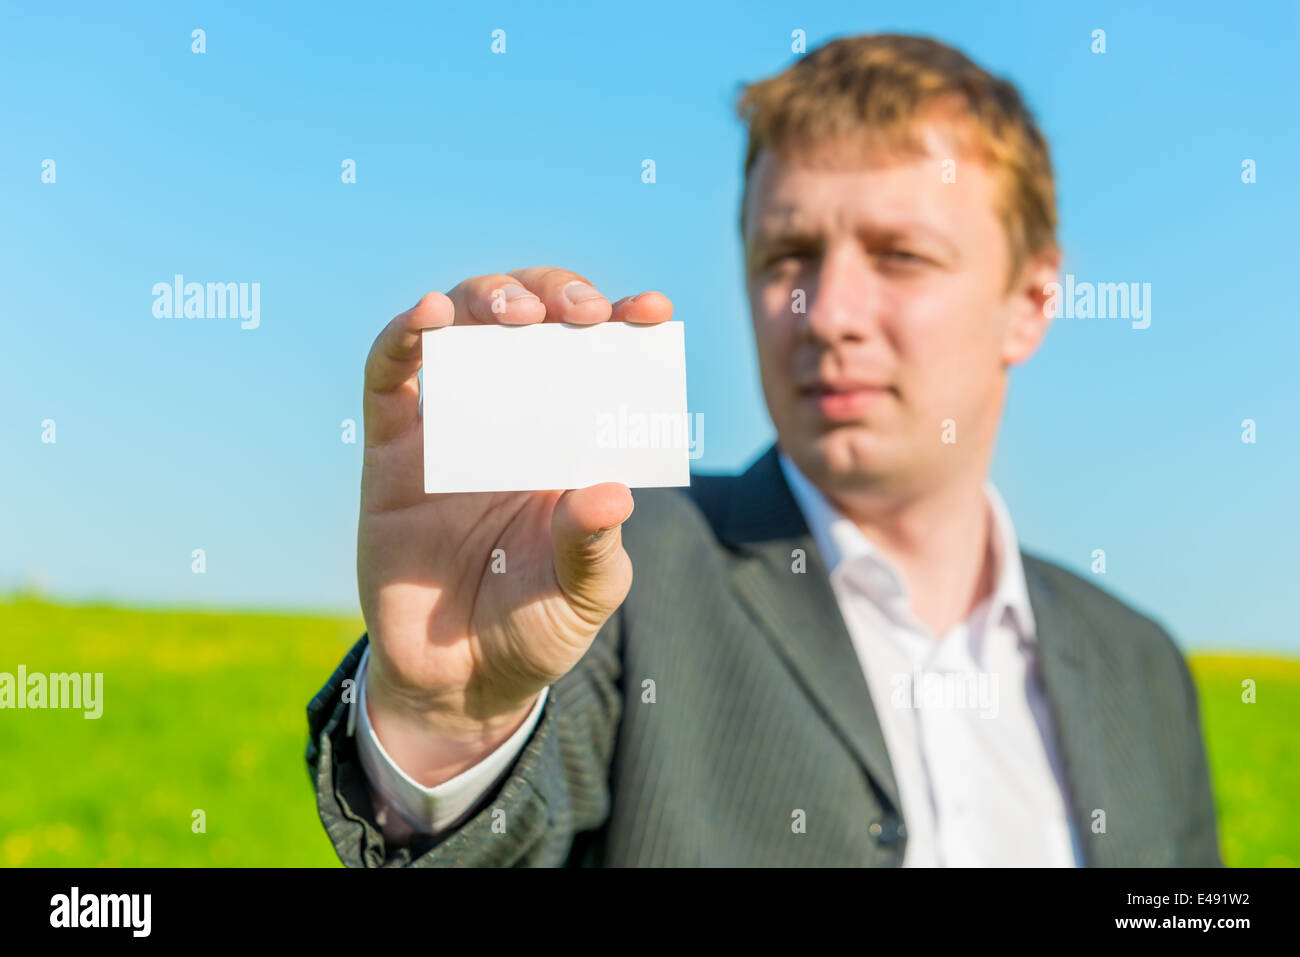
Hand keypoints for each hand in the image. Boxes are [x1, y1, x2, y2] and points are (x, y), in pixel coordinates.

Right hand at [356, 267, 672, 783]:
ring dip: (487, 297)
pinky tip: (431, 315)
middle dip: (554, 294)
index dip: (621, 322)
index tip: (651, 309)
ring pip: (461, 325)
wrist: (459, 683)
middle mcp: (514, 417)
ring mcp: (451, 425)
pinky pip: (388, 374)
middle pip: (528, 319)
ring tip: (515, 313)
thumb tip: (612, 494)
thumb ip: (594, 544)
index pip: (596, 357)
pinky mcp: (391, 449)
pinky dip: (404, 335)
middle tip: (580, 313)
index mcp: (571, 438)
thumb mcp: (585, 592)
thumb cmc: (536, 626)